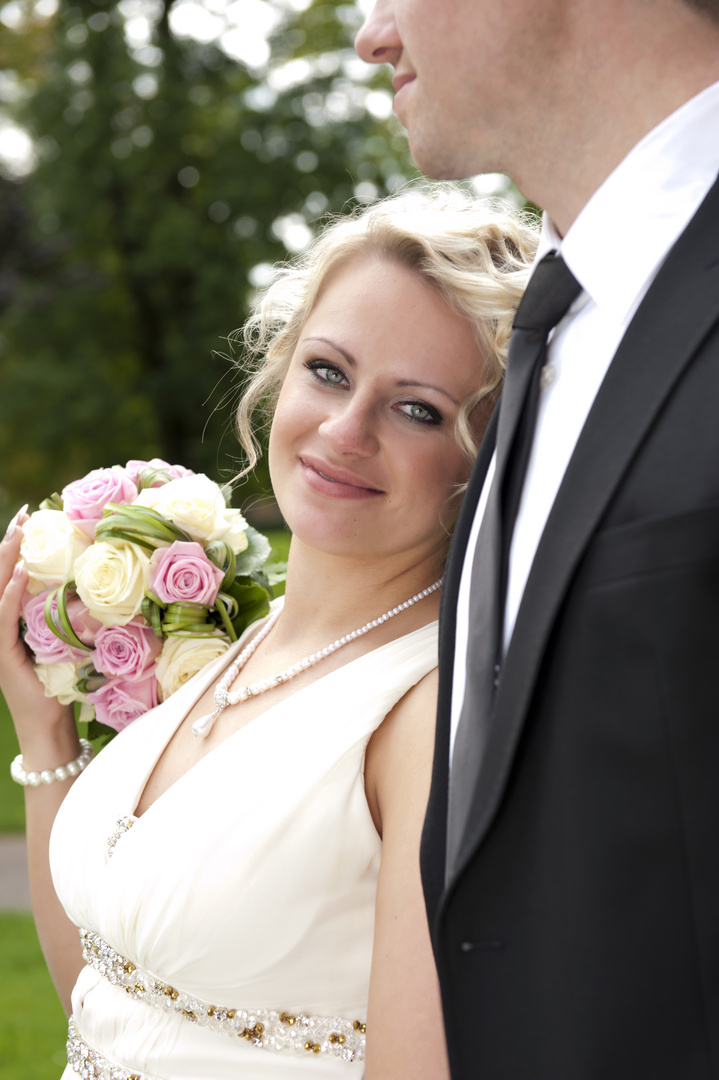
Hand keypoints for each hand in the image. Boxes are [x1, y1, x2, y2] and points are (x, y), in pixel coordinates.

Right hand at [0, 506, 74, 757]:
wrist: (48, 726)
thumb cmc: (62, 686)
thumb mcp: (68, 644)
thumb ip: (71, 618)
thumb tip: (97, 592)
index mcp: (14, 620)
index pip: (11, 575)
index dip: (16, 547)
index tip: (30, 517)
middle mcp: (1, 625)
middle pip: (0, 576)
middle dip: (9, 543)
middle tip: (24, 514)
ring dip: (6, 560)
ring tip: (17, 533)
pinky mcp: (3, 653)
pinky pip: (4, 618)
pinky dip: (11, 594)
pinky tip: (19, 574)